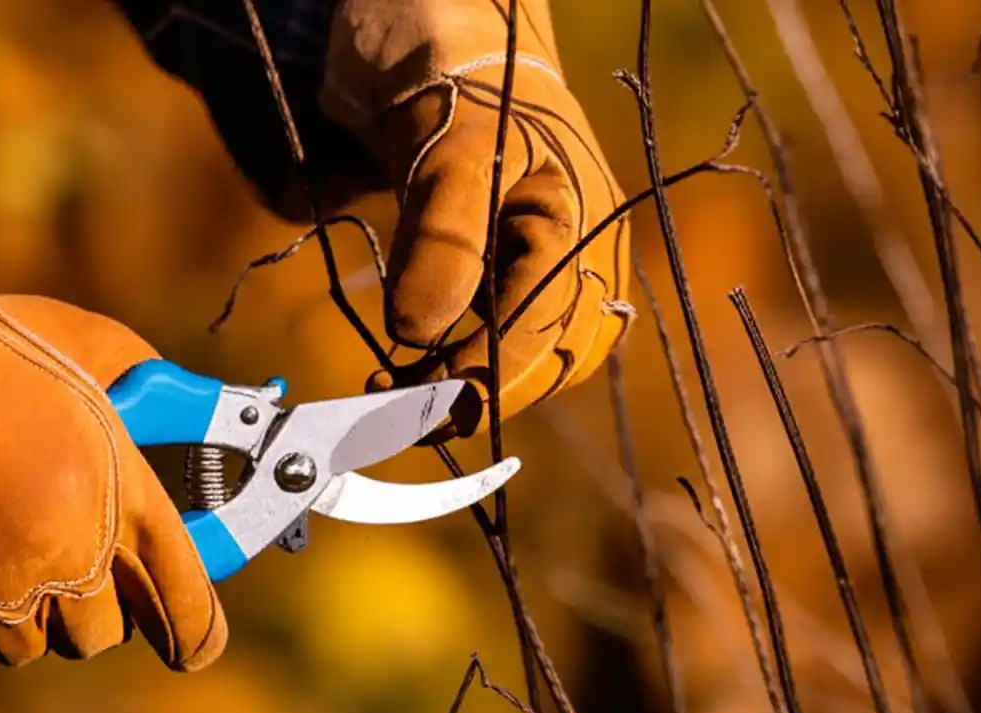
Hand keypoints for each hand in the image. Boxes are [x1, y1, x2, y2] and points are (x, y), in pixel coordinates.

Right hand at [0, 177, 224, 669]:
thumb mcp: (99, 349)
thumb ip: (160, 388)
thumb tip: (200, 409)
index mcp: (130, 508)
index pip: (189, 612)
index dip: (196, 629)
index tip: (194, 634)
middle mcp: (74, 565)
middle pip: (101, 634)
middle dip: (95, 603)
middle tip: (69, 549)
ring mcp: (0, 598)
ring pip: (27, 645)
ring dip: (21, 607)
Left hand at [321, 0, 632, 439]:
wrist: (433, 30)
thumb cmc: (451, 74)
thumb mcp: (448, 149)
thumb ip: (443, 241)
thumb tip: (418, 336)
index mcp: (582, 220)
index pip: (547, 328)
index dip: (486, 377)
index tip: (422, 405)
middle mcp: (576, 249)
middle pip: (549, 356)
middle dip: (479, 391)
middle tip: (399, 407)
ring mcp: (543, 259)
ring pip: (528, 354)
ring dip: (469, 383)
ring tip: (399, 391)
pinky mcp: (503, 264)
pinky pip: (500, 331)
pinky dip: (459, 356)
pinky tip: (417, 361)